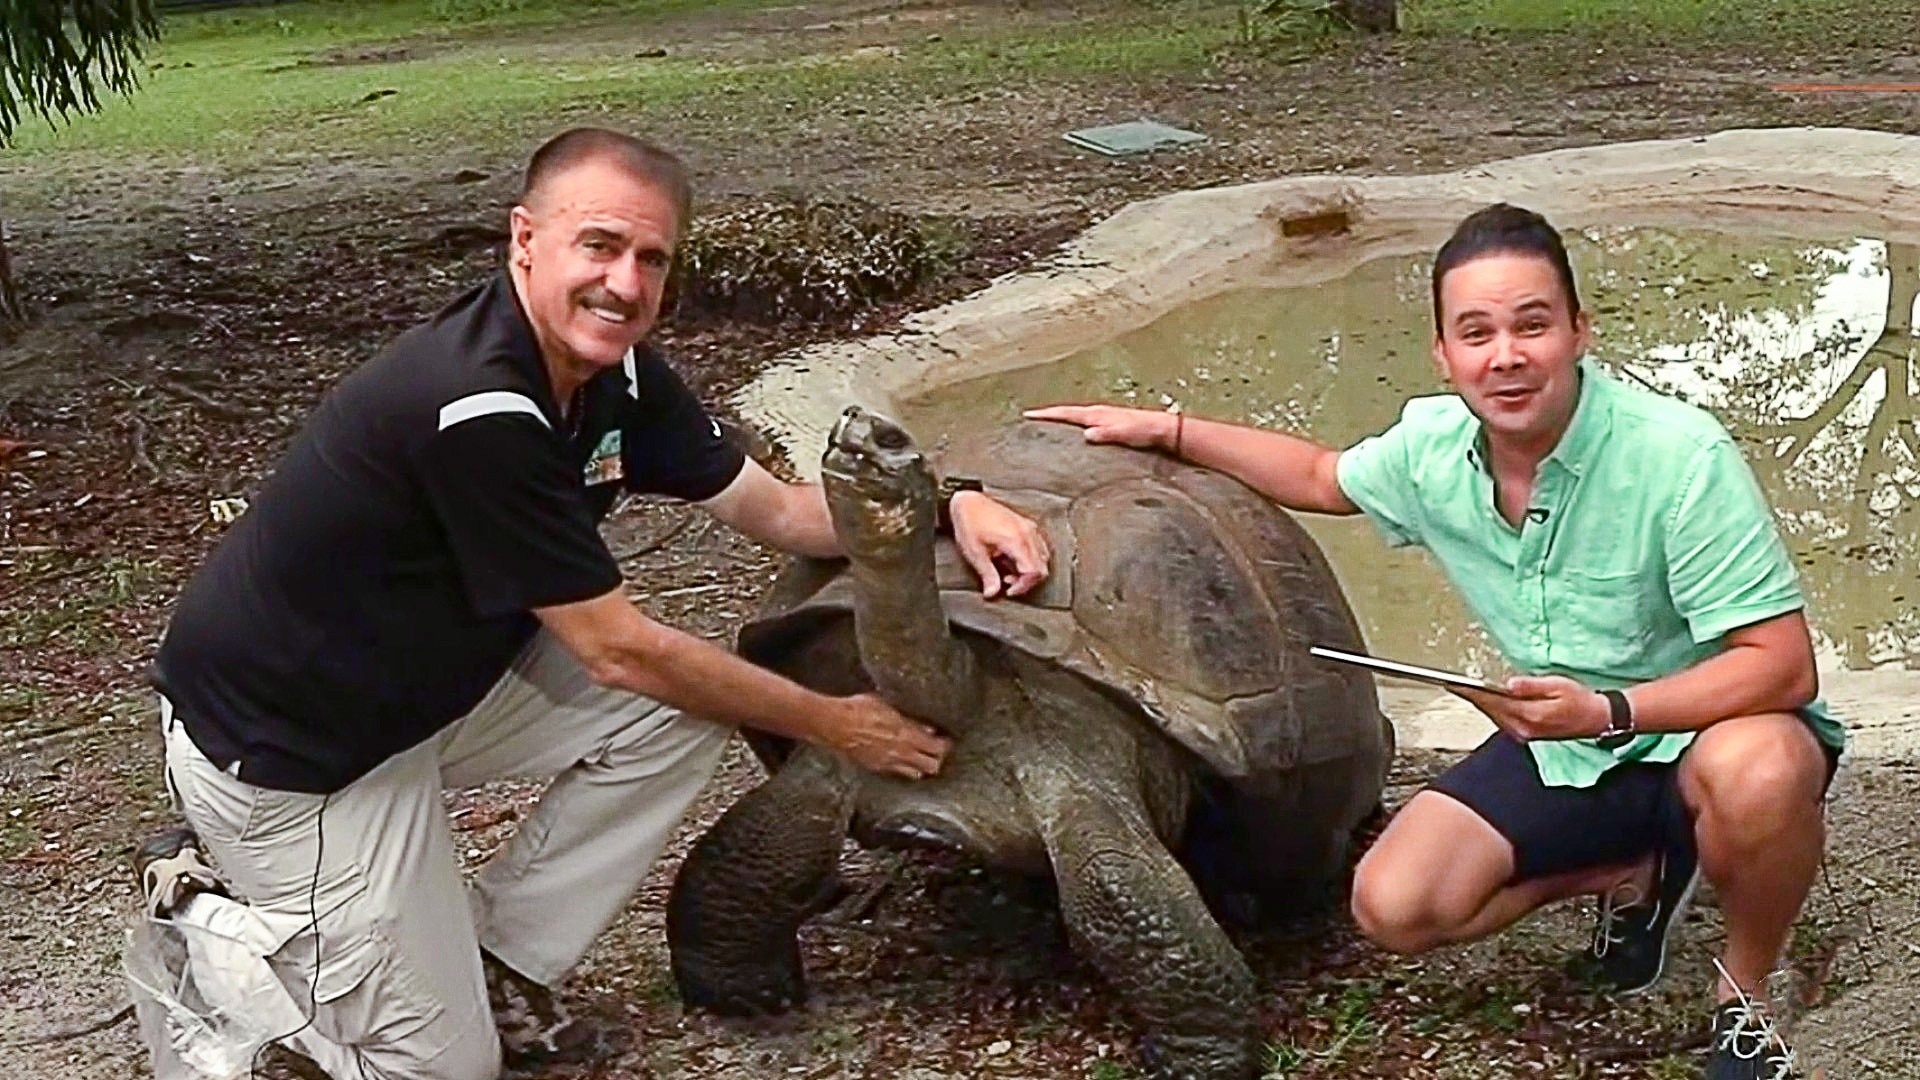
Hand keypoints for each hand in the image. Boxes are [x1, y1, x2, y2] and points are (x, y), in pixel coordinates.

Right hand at [829, 692, 951, 778]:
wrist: (835, 725)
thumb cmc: (858, 710)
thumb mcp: (887, 705)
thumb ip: (909, 718)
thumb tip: (926, 727)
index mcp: (907, 733)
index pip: (937, 747)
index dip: (945, 745)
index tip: (947, 741)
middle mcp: (902, 752)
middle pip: (932, 765)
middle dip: (938, 759)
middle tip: (939, 752)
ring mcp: (889, 762)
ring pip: (917, 773)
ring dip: (923, 767)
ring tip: (923, 759)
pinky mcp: (877, 768)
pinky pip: (898, 773)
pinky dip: (905, 769)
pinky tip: (903, 762)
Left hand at [948, 489, 1050, 598]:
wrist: (968, 502)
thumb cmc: (970, 522)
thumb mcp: (975, 554)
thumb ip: (988, 575)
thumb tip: (992, 592)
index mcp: (1016, 541)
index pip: (1033, 572)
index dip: (1023, 586)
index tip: (1010, 590)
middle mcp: (1027, 534)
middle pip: (1042, 567)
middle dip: (1027, 581)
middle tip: (1008, 583)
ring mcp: (1029, 528)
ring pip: (1043, 558)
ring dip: (1030, 570)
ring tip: (1009, 571)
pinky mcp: (1027, 525)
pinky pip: (1039, 546)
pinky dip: (1032, 558)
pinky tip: (1014, 560)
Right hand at [1023, 403, 1175, 450]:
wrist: (1165, 430)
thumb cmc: (1146, 431)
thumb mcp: (1127, 432)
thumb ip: (1109, 432)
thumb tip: (1087, 434)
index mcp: (1097, 414)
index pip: (1066, 413)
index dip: (1046, 415)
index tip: (1027, 415)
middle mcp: (1098, 414)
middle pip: (1066, 413)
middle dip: (1048, 416)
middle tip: (1029, 420)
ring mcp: (1103, 419)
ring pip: (1074, 418)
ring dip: (1059, 420)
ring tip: (1045, 427)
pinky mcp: (1109, 426)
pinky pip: (1083, 424)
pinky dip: (1072, 427)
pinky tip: (1072, 436)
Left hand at [1450, 675, 1609, 741]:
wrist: (1596, 719)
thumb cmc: (1580, 700)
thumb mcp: (1558, 685)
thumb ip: (1532, 686)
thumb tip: (1509, 684)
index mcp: (1530, 715)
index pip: (1494, 701)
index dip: (1472, 692)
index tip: (1455, 683)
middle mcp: (1523, 728)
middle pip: (1490, 709)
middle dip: (1472, 696)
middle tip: (1453, 683)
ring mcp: (1523, 734)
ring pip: (1493, 716)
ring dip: (1481, 703)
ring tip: (1465, 688)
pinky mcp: (1525, 735)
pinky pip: (1501, 720)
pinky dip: (1492, 709)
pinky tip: (1486, 699)